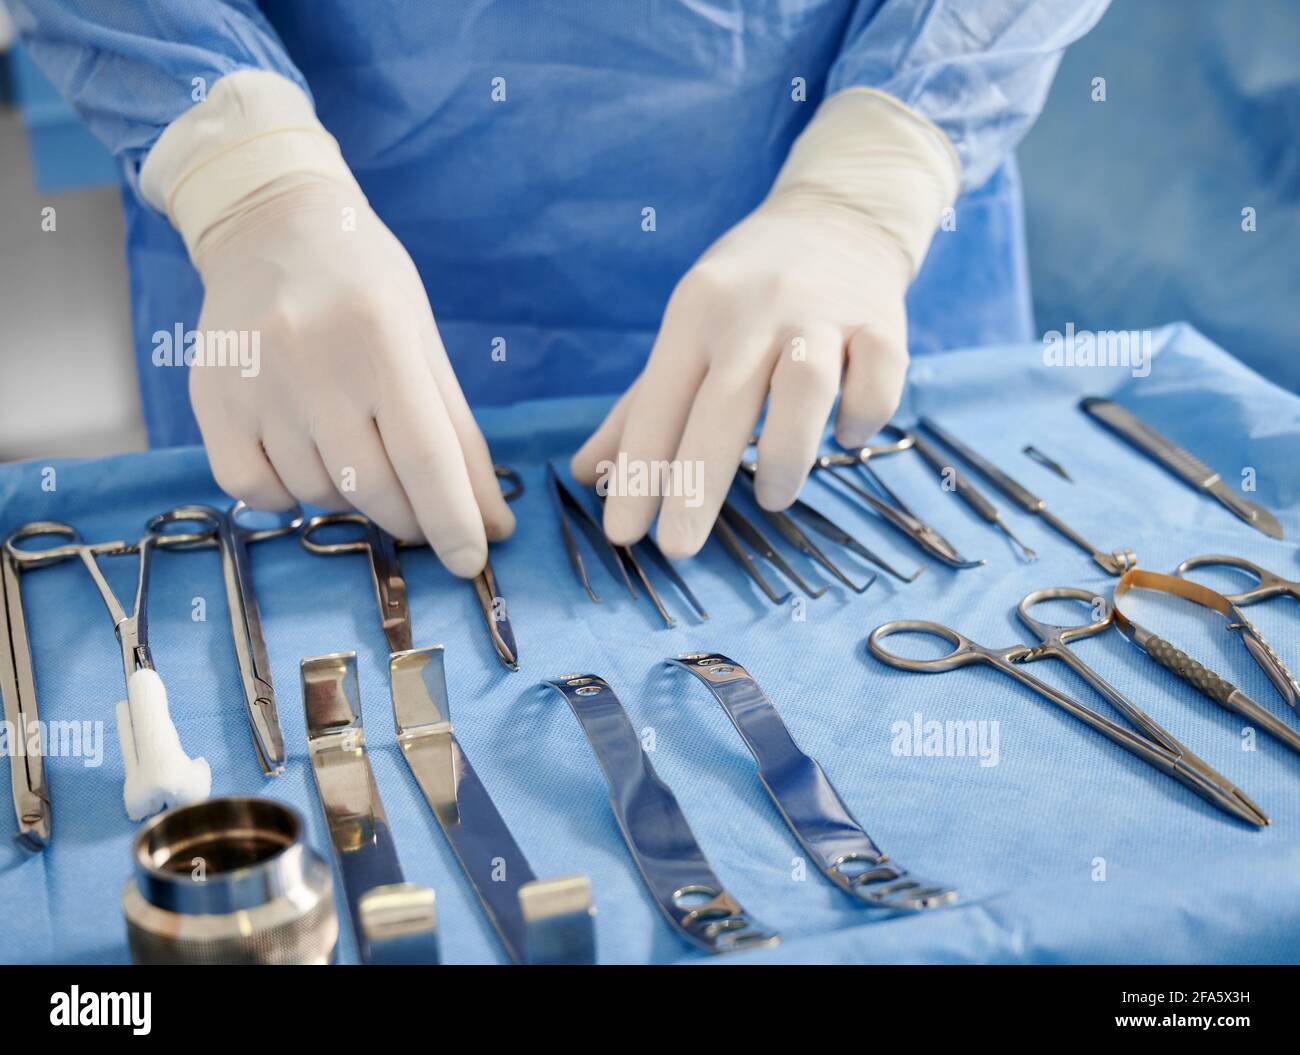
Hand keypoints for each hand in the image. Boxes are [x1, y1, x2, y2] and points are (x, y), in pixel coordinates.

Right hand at [189, 175, 513, 576]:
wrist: (270, 226)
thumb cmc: (368, 287)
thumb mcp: (425, 344)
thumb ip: (459, 436)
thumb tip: (491, 526)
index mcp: (381, 337)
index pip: (425, 455)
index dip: (453, 520)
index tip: (473, 562)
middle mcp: (311, 359)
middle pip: (372, 486)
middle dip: (410, 519)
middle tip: (422, 515)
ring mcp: (253, 382)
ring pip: (316, 494)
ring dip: (351, 499)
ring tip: (355, 451)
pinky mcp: (207, 400)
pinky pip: (255, 493)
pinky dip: (289, 499)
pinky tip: (306, 461)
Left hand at [571, 88, 956, 558]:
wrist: (837, 215)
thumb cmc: (745, 291)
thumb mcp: (685, 331)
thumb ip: (639, 407)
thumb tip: (585, 473)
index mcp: (695, 313)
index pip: (658, 402)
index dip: (637, 471)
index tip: (622, 534)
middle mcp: (755, 311)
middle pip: (724, 402)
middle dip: (696, 482)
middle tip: (678, 548)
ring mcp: (823, 313)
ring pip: (806, 387)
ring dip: (786, 453)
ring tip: (771, 500)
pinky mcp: (882, 321)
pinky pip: (878, 376)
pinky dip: (864, 416)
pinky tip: (847, 439)